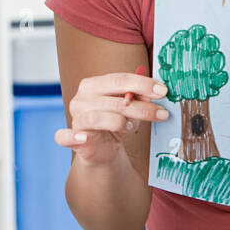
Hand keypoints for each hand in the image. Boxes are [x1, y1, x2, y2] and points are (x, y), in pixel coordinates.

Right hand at [53, 70, 169, 166]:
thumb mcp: (131, 109)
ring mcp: (75, 117)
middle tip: (163, 113)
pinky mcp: (70, 137)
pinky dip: (74, 136)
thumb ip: (140, 98)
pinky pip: (65, 136)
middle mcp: (82, 98)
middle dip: (142, 107)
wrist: (102, 149)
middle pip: (114, 100)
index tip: (163, 91)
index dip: (143, 84)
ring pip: (99, 117)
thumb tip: (156, 90)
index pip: (120, 79)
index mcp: (94, 85)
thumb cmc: (116, 123)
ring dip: (122, 122)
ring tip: (133, 128)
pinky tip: (85, 138)